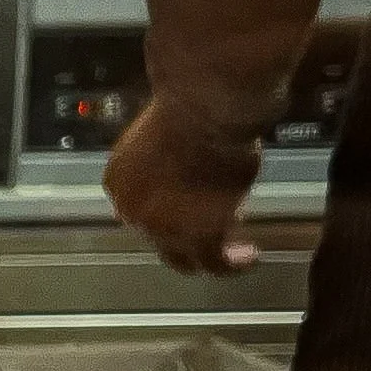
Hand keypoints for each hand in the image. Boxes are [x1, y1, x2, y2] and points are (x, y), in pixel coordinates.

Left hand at [104, 97, 264, 275]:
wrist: (204, 108)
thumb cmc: (188, 106)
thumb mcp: (162, 135)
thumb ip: (165, 160)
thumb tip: (183, 170)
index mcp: (119, 182)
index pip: (141, 209)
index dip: (167, 211)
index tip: (191, 208)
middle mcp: (132, 210)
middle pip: (158, 235)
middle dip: (187, 232)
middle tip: (217, 229)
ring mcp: (163, 228)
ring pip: (185, 257)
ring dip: (211, 256)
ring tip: (238, 252)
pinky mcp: (199, 236)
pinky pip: (216, 262)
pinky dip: (232, 263)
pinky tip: (250, 256)